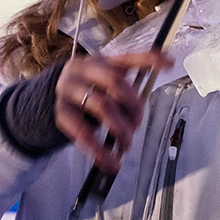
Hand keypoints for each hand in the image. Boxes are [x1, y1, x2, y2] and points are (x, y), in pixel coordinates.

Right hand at [55, 50, 171, 172]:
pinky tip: (110, 163)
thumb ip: (124, 91)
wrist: (49, 100)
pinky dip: (100, 151)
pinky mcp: (60, 112)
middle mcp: (84, 69)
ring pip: (102, 105)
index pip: (129, 56)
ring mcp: (69, 89)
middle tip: (138, 125)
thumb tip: (141, 110)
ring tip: (126, 144)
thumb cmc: (88, 93)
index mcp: (101, 61)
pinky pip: (83, 132)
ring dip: (120, 129)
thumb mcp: (105, 85)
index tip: (170, 64)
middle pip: (116, 82)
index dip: (150, 59)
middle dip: (134, 106)